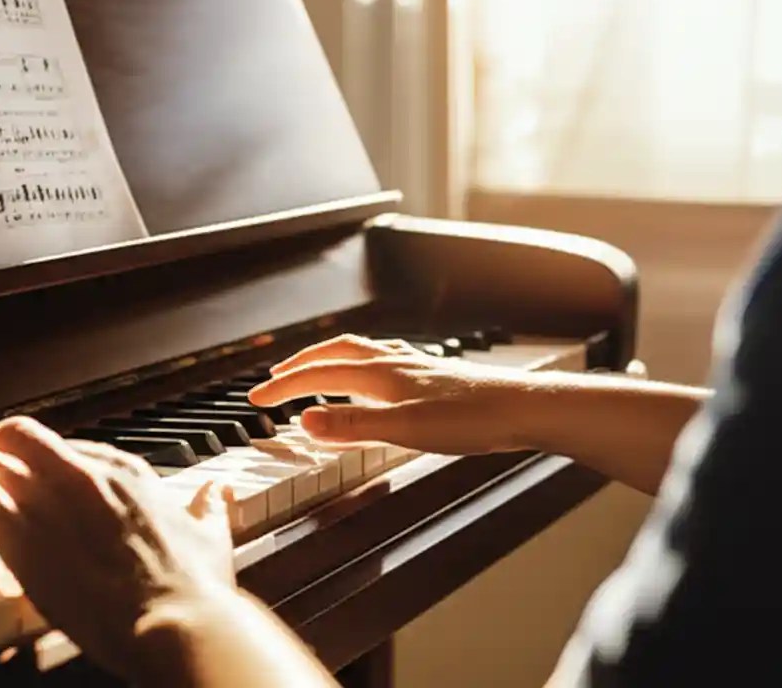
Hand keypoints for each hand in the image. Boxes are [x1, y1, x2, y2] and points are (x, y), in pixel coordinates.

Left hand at [0, 416, 235, 679]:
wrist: (175, 621)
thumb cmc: (194, 589)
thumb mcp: (211, 537)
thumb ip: (210, 509)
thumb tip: (220, 494)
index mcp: (128, 474)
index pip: (75, 450)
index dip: (48, 461)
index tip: (33, 473)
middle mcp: (85, 474)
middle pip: (25, 440)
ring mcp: (50, 498)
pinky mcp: (20, 530)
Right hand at [248, 333, 550, 454]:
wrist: (525, 408)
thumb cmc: (473, 419)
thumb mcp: (406, 431)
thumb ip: (354, 427)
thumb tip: (305, 423)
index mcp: (382, 374)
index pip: (319, 376)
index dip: (284, 388)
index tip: (256, 402)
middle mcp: (395, 363)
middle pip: (335, 353)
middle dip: (301, 365)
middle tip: (275, 380)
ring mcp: (416, 367)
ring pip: (360, 352)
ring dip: (330, 360)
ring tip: (316, 370)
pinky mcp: (435, 376)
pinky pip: (385, 361)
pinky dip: (363, 365)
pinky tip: (376, 378)